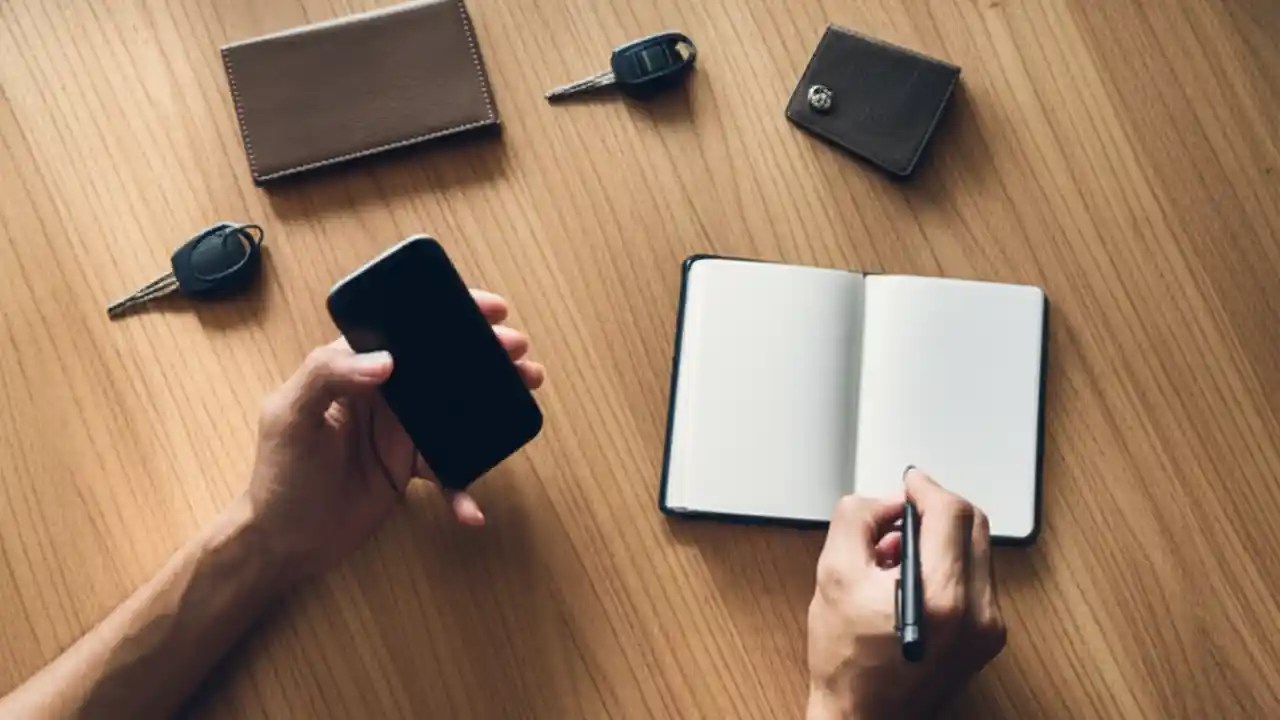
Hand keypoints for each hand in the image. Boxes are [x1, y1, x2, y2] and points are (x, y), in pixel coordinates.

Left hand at [243, 290, 545, 580]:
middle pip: (442, 364)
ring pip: (457, 407)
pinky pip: (450, 469)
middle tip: (519, 352)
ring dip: (493, 400)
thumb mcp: (291, 416)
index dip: (447, 313)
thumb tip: (388, 361)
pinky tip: (474, 510)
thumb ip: (328, 376)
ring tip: (527, 390)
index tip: (490, 311)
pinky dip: (465, 487)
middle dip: (485, 353)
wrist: (284, 543)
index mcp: (352, 366)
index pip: (403, 329)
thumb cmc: (279, 475)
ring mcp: (400, 430)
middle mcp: (382, 392)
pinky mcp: (410, 467)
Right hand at [807, 469, 1006, 718]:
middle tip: (898, 517)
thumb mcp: (832, 575)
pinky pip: (976, 578)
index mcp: (942, 598)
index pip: (952, 513)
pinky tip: (911, 581)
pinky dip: (947, 564)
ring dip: (939, 538)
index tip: (908, 482)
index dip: (925, 488)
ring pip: (976, 550)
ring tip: (895, 556)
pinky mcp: (988, 637)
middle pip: (974, 525)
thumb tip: (885, 500)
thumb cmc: (846, 663)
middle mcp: (977, 613)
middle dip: (934, 510)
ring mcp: (988, 629)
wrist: (864, 719)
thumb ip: (858, 520)